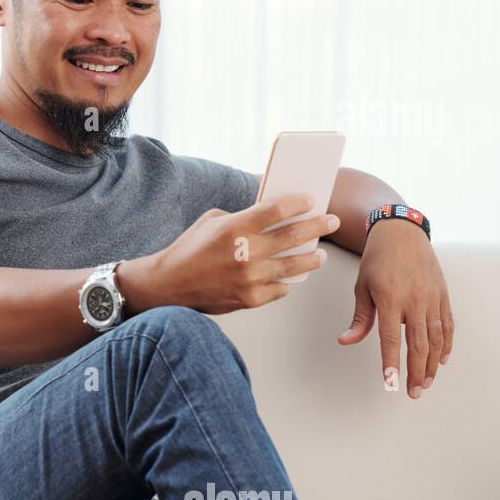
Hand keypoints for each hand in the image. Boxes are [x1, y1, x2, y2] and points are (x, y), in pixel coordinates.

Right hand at [132, 193, 333, 314]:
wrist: (168, 285)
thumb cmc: (189, 249)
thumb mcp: (212, 221)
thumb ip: (242, 217)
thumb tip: (272, 216)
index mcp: (235, 227)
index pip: (278, 209)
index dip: (299, 203)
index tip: (311, 200)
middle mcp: (246, 253)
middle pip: (294, 236)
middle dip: (318, 226)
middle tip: (331, 221)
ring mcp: (250, 278)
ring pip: (294, 266)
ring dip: (311, 258)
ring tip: (319, 254)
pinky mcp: (250, 299)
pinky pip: (280, 289)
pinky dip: (286, 282)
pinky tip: (290, 276)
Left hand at [336, 218, 454, 398]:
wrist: (401, 233)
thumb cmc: (377, 259)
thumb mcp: (361, 287)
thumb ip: (359, 318)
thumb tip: (346, 341)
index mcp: (390, 298)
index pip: (391, 338)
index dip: (391, 363)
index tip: (391, 382)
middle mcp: (415, 299)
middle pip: (418, 343)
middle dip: (416, 371)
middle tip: (414, 392)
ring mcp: (432, 297)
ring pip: (436, 337)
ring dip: (433, 363)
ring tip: (427, 382)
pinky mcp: (443, 294)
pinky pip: (448, 324)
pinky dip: (446, 343)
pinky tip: (442, 359)